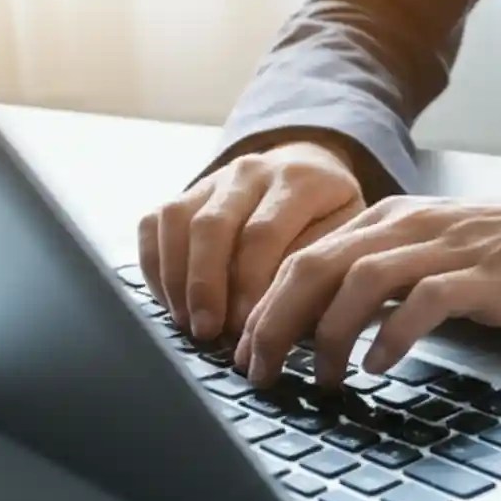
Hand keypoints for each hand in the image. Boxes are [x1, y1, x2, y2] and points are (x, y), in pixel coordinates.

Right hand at [137, 137, 364, 340]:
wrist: (312, 170)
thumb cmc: (332, 222)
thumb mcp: (345, 239)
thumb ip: (317, 270)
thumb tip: (281, 315)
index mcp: (301, 181)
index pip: (263, 234)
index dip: (249, 285)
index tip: (246, 328)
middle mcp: (253, 169)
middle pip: (213, 225)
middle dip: (206, 285)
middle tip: (208, 331)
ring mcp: (216, 176)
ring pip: (178, 221)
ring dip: (177, 278)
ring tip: (188, 322)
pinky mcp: (188, 189)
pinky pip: (155, 222)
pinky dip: (155, 265)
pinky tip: (172, 302)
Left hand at [235, 187, 500, 386]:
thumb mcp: (431, 252)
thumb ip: (380, 277)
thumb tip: (322, 326)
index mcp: (388, 219)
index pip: (302, 257)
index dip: (263, 308)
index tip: (246, 354)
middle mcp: (407, 226)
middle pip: (314, 267)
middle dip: (275, 324)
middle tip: (258, 373)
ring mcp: (444, 248)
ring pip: (357, 282)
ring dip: (326, 336)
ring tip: (320, 379)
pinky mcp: (481, 277)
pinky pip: (422, 302)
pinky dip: (392, 335)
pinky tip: (380, 366)